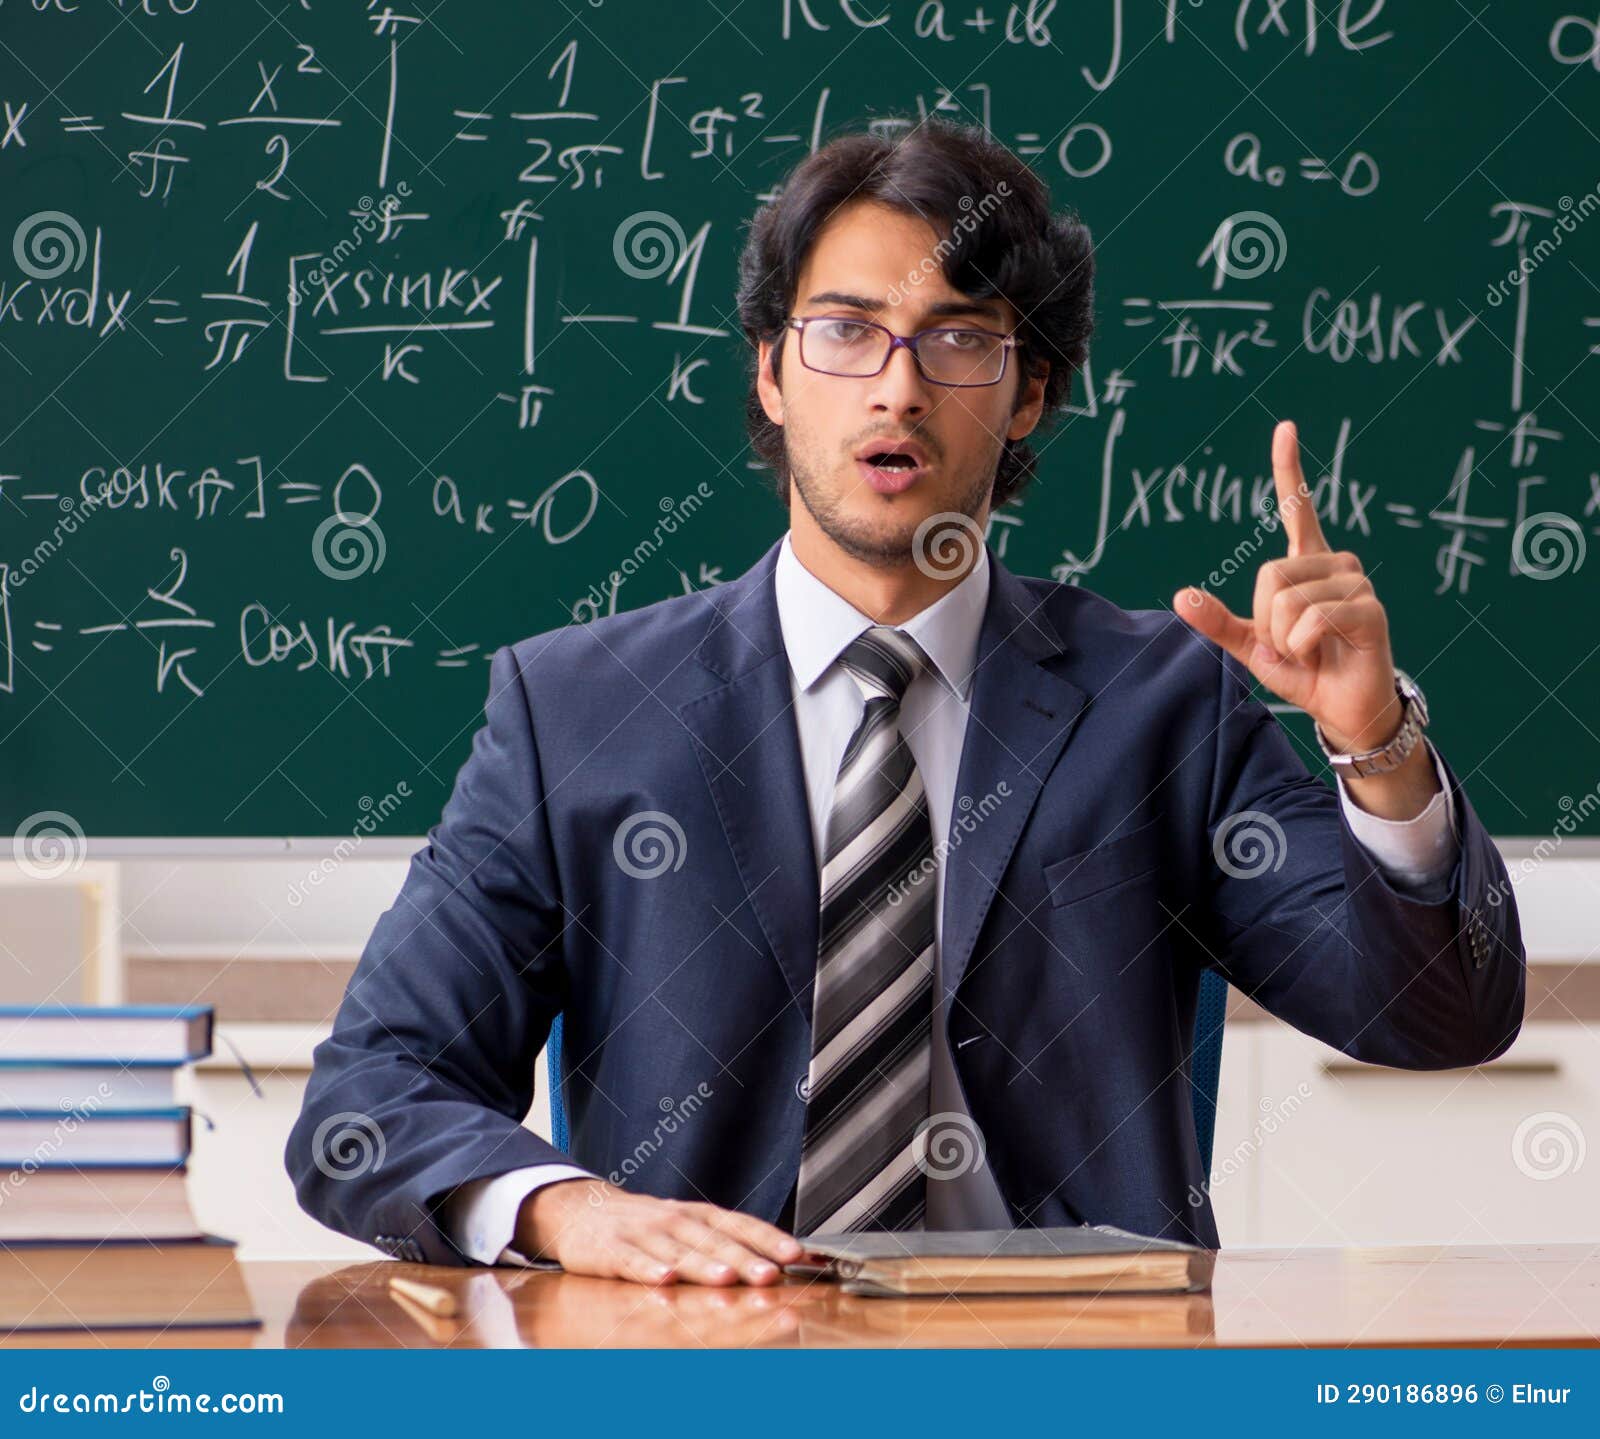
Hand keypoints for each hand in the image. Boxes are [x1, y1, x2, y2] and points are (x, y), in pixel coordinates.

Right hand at [514, 1176, 805, 1286]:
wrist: (583, 1209)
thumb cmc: (644, 1224)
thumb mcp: (686, 1227)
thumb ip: (723, 1244)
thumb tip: (774, 1264)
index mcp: (697, 1215)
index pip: (739, 1224)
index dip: (768, 1238)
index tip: (795, 1254)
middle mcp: (675, 1220)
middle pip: (714, 1241)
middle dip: (744, 1259)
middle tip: (769, 1275)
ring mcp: (643, 1233)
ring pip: (678, 1250)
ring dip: (703, 1265)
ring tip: (725, 1278)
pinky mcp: (612, 1249)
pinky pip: (632, 1260)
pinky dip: (648, 1268)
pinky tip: (662, 1279)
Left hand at [1173, 419, 1400, 754]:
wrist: (1342, 708)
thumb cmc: (1302, 670)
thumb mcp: (1251, 645)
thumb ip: (1218, 622)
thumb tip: (1181, 595)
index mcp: (1306, 563)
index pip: (1298, 508)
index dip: (1289, 469)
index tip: (1285, 427)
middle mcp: (1335, 563)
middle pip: (1269, 574)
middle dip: (1264, 620)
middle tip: (1289, 643)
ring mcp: (1356, 583)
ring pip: (1287, 600)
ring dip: (1284, 639)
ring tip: (1309, 650)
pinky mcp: (1370, 610)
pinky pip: (1311, 621)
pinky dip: (1302, 648)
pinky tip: (1323, 655)